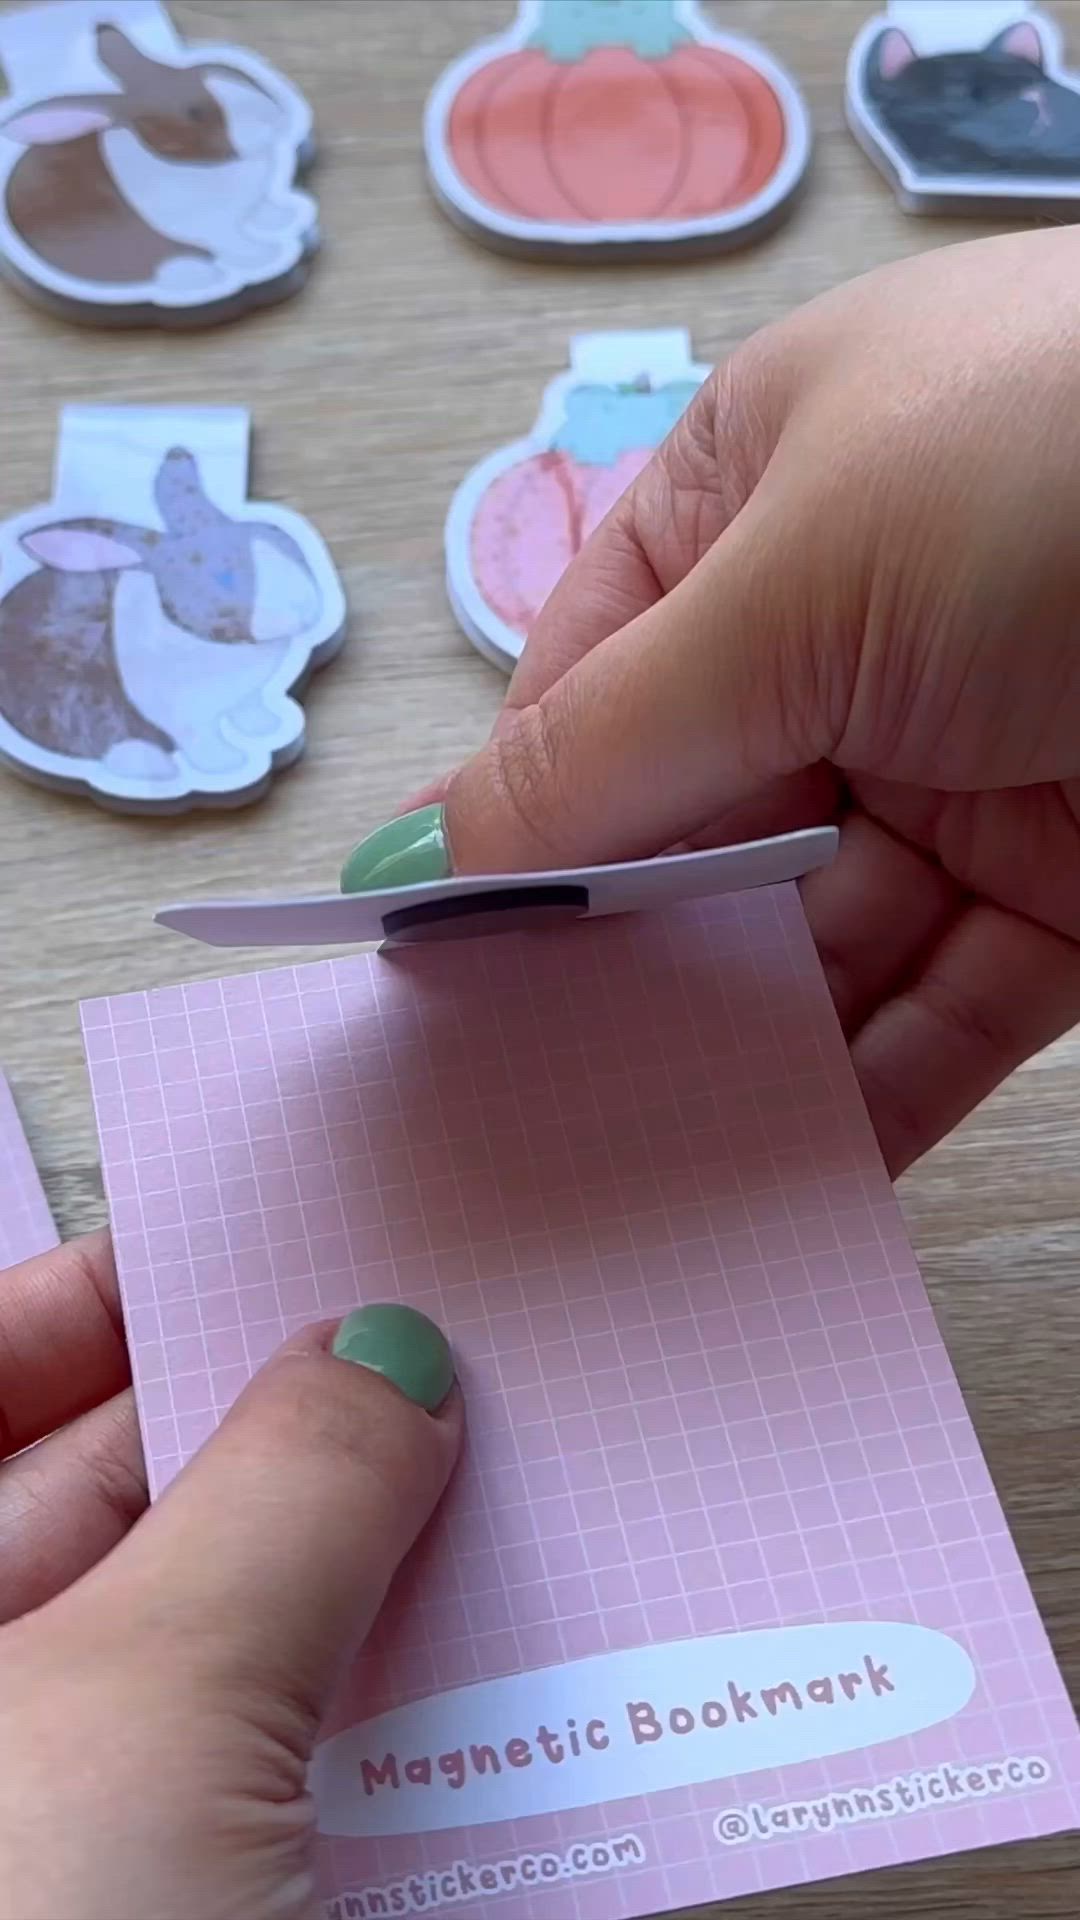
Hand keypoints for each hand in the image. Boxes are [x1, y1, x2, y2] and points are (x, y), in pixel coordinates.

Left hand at [0, 1234, 460, 1919]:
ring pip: (228, 1652)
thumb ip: (282, 1497)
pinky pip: (288, 1782)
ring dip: (367, 1587)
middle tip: (443, 1355)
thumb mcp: (154, 1704)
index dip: (111, 1299)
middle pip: (122, 1507)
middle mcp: (0, 1706)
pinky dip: (387, 1729)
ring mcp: (76, 1825)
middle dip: (285, 1433)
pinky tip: (507, 1676)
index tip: (264, 1249)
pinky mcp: (192, 1904)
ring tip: (514, 1490)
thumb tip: (391, 1356)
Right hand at [414, 228, 1079, 1173]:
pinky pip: (944, 1008)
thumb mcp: (794, 580)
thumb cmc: (1055, 469)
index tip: (444, 966)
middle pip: (698, 832)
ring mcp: (969, 767)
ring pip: (816, 942)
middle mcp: (855, 634)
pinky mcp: (1073, 893)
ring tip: (627, 1169)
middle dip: (623, 957)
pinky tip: (783, 1181)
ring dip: (737, 1050)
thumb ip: (607, 740)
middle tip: (517, 1100)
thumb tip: (426, 854)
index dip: (515, 823)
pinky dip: (870, 1093)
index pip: (591, 685)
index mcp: (760, 499)